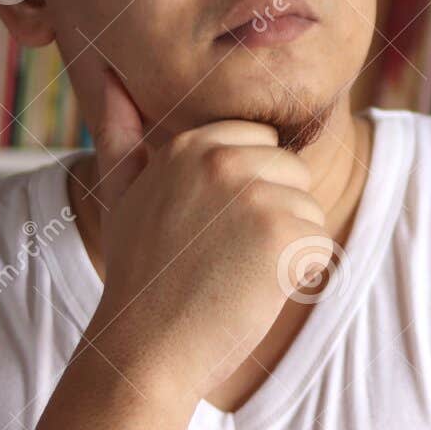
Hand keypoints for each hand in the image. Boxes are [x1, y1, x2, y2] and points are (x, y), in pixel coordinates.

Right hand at [83, 63, 330, 394]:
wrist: (144, 352)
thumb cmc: (139, 280)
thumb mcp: (119, 197)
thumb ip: (121, 136)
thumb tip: (112, 77)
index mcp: (188, 144)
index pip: (260, 143)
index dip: (249, 191)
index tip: (213, 230)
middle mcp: (220, 158)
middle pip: (291, 172)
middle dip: (272, 216)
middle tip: (223, 259)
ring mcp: (253, 193)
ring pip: (308, 209)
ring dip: (286, 249)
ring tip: (235, 275)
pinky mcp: (282, 232)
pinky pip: (319, 244)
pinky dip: (299, 276)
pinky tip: (253, 292)